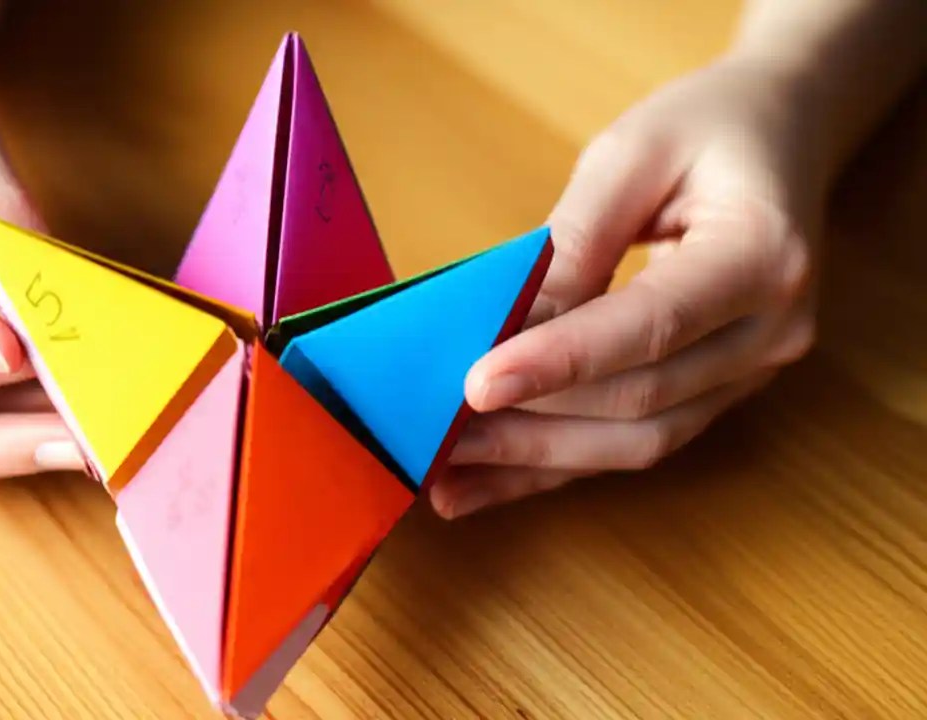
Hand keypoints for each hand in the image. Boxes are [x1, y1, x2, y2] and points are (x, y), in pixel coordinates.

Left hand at [433, 56, 821, 517]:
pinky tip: (485, 485)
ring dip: (535, 460)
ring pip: (638, 438)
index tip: (476, 385)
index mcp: (762, 255)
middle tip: (436, 432)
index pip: (649, 326)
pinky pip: (636, 437)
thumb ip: (575, 237)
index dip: (559, 361)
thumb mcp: (632, 151)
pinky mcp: (719, 389)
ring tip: (445, 474)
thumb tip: (513, 321)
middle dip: (531, 422)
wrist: (784, 133)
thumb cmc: (706, 126)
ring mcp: (753, 370)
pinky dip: (557, 465)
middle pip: (640, 399)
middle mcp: (771, 330)